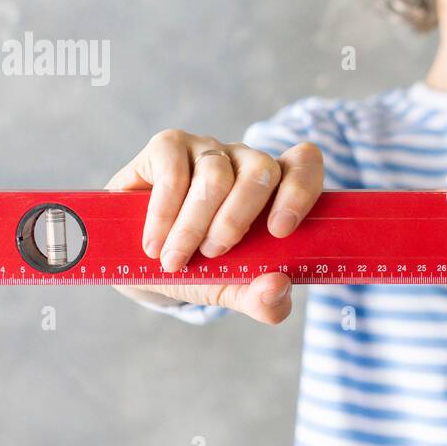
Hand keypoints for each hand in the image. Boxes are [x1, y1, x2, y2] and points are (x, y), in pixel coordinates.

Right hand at [105, 129, 324, 324]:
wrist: (141, 261)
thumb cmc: (200, 267)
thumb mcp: (233, 289)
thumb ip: (264, 299)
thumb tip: (278, 287)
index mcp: (276, 189)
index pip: (304, 165)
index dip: (299, 189)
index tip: (280, 230)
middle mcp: (246, 162)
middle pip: (261, 170)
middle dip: (237, 217)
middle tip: (214, 253)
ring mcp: (208, 150)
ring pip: (215, 175)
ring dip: (194, 224)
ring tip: (176, 260)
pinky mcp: (168, 146)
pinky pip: (173, 172)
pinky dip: (164, 213)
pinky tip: (155, 242)